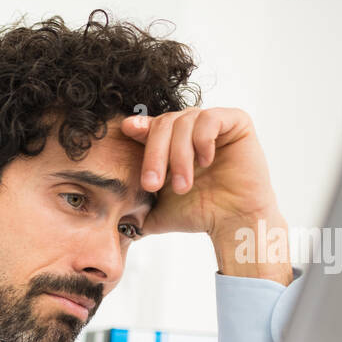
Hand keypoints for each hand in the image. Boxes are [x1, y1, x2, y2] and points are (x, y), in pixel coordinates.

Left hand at [120, 107, 279, 237]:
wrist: (232, 222)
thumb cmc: (198, 214)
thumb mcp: (156, 210)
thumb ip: (133, 206)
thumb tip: (105, 216)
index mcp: (170, 143)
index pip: (149, 125)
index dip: (138, 126)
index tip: (128, 131)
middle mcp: (190, 129)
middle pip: (163, 123)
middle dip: (154, 154)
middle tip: (152, 185)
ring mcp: (213, 123)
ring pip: (184, 121)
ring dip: (179, 156)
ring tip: (183, 185)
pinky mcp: (236, 122)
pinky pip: (211, 118)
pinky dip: (203, 140)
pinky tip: (205, 162)